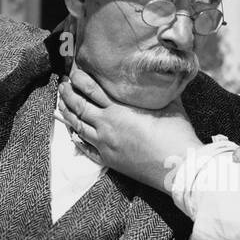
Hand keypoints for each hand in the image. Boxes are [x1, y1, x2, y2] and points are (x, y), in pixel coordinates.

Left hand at [57, 62, 202, 191]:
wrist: (178, 167)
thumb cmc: (177, 135)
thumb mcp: (171, 104)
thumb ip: (161, 89)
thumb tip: (164, 74)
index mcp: (120, 110)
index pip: (91, 90)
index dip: (79, 80)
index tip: (73, 72)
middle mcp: (108, 126)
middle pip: (80, 107)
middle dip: (68, 95)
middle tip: (62, 86)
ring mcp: (106, 145)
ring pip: (79, 127)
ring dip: (68, 114)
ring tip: (61, 105)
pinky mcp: (110, 160)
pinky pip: (86, 148)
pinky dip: (77, 139)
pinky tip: (73, 134)